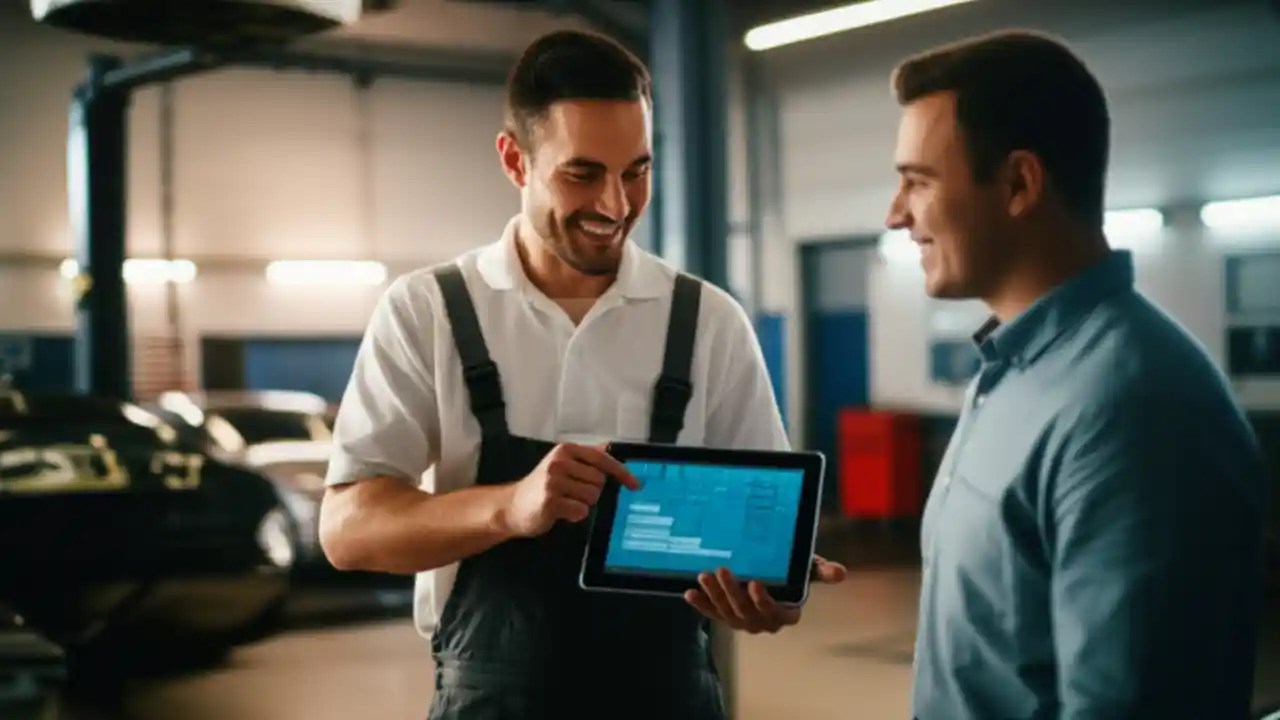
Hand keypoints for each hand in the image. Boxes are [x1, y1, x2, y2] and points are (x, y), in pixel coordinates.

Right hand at [501, 443, 640, 537]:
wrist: (512, 506)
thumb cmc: (541, 486)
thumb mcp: (562, 465)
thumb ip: (585, 457)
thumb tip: (609, 447)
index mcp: (565, 450)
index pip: (602, 459)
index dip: (622, 473)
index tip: (636, 485)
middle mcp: (559, 462)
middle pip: (599, 481)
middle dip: (591, 491)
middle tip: (572, 494)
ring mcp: (554, 481)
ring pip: (592, 496)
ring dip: (582, 504)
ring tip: (565, 502)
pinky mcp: (550, 501)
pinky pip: (580, 511)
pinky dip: (574, 515)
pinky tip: (560, 512)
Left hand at [684, 555, 847, 633]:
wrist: (773, 572)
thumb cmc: (793, 570)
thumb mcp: (808, 568)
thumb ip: (822, 572)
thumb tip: (840, 573)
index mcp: (787, 614)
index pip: (775, 612)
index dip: (764, 601)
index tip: (754, 582)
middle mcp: (764, 623)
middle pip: (746, 612)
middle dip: (732, 593)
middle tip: (723, 570)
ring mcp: (744, 622)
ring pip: (728, 614)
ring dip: (714, 597)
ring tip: (704, 576)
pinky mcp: (727, 616)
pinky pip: (713, 615)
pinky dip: (701, 606)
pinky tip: (689, 593)